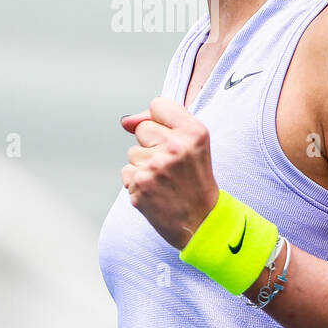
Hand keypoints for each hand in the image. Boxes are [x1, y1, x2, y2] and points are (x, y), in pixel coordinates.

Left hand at [120, 96, 220, 250]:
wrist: (202, 222)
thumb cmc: (196, 181)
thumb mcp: (193, 144)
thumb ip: (162, 123)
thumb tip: (125, 121)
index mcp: (193, 131)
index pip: (157, 105)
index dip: (160, 122)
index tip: (172, 140)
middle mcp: (175, 146)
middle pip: (142, 128)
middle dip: (152, 145)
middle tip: (172, 166)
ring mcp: (156, 165)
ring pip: (133, 152)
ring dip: (144, 166)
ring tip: (165, 181)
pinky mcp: (140, 184)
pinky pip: (126, 172)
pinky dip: (137, 183)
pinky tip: (156, 192)